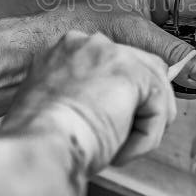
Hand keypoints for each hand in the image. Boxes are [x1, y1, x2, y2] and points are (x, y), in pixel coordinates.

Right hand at [0, 31, 178, 171]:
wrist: (37, 148)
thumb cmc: (39, 141)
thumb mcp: (55, 111)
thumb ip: (81, 99)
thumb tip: (108, 112)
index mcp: (63, 53)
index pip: (111, 66)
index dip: (120, 98)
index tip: (116, 124)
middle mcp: (86, 45)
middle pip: (140, 69)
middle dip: (142, 107)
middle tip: (124, 141)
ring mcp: (110, 53)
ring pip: (154, 88)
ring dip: (144, 126)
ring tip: (118, 150)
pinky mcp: (132, 72)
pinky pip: (159, 106)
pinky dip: (147, 136)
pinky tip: (121, 150)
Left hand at [57, 0, 195, 88]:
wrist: (44, 48)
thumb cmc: (78, 24)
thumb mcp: (135, 33)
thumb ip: (172, 51)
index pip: (192, 3)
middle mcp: (148, 13)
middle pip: (187, 32)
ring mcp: (142, 37)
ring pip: (175, 53)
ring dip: (184, 68)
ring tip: (195, 79)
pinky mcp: (135, 58)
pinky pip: (162, 67)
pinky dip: (170, 78)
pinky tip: (176, 86)